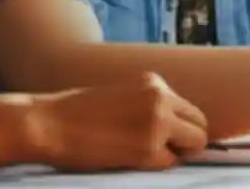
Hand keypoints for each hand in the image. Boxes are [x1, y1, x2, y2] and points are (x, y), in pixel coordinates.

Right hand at [0, 73, 208, 170]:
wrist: (48, 124)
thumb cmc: (77, 113)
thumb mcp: (122, 96)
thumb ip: (151, 106)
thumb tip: (177, 127)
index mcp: (154, 83)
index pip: (191, 109)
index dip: (183, 128)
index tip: (170, 138)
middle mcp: (161, 98)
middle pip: (201, 127)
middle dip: (187, 142)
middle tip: (161, 150)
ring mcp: (157, 123)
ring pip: (194, 145)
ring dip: (175, 154)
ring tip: (143, 153)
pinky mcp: (148, 149)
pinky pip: (170, 163)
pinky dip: (156, 166)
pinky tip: (130, 158)